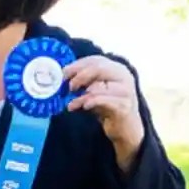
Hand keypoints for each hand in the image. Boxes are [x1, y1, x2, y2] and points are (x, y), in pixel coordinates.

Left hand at [63, 56, 145, 171]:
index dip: (77, 65)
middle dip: (79, 77)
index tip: (63, 73)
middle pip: (98, 68)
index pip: (96, 60)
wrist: (126, 128)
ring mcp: (125, 91)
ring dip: (80, 96)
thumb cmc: (108, 107)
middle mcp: (124, 76)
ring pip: (98, 86)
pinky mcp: (123, 106)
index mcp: (117, 69)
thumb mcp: (95, 91)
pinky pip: (102, 100)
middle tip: (68, 87)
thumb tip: (63, 75)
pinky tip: (83, 107)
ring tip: (71, 104)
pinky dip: (89, 102)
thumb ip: (85, 82)